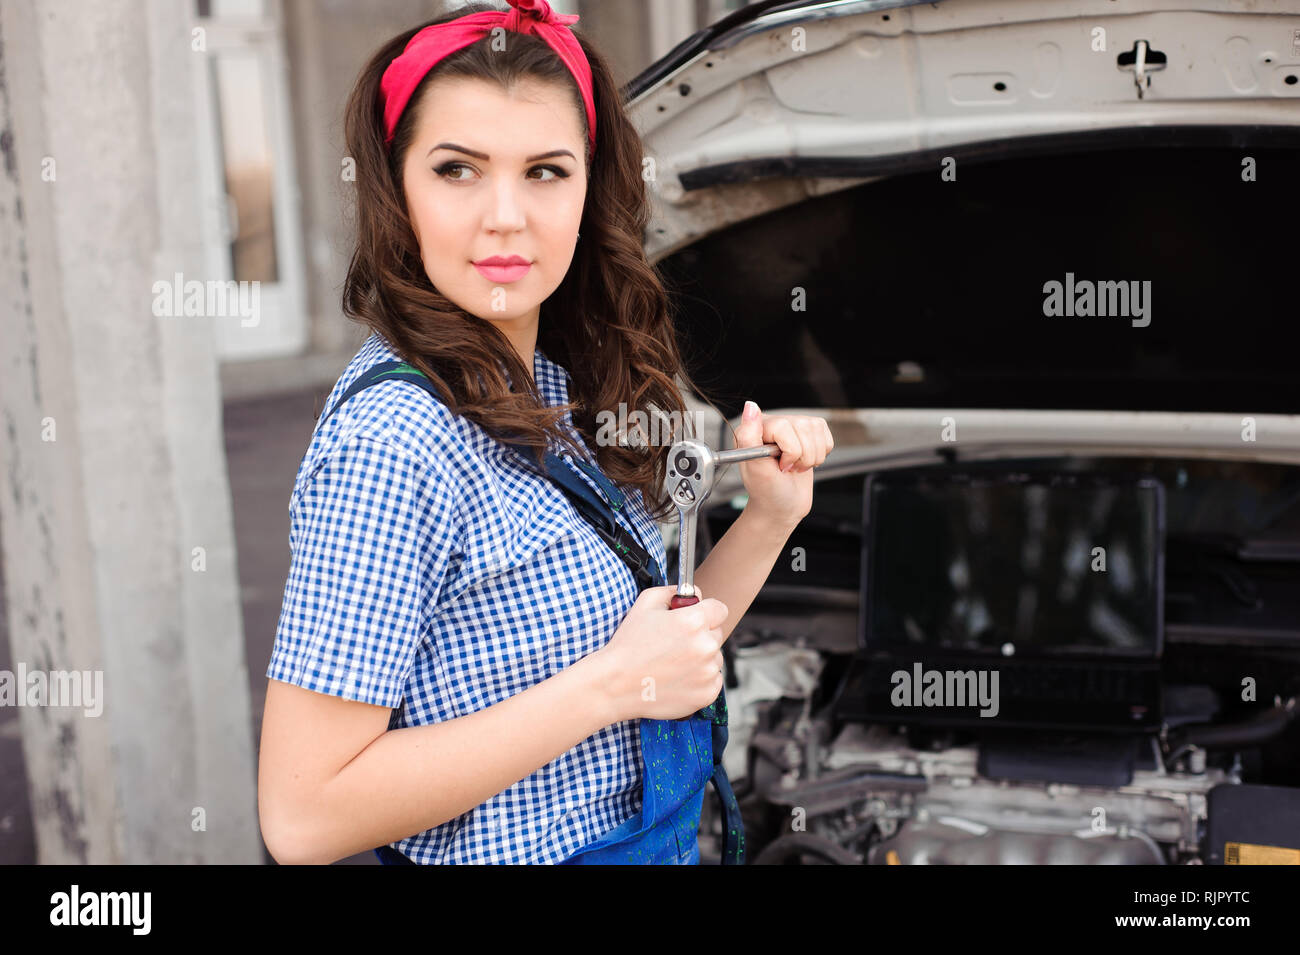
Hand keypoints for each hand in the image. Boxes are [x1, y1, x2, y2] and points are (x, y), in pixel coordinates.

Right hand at [593, 584, 728, 721]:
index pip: (720, 609)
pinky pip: (713, 680)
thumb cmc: (628, 643)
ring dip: (701, 658)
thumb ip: (673, 591)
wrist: (615, 685)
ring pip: (715, 658)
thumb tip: (694, 594)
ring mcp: (708, 672)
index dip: (707, 612)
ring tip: (672, 663)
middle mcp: (706, 646)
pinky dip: (700, 680)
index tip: (697, 619)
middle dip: (702, 635)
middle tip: (675, 643)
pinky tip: (676, 678)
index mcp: (694, 621)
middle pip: (717, 634)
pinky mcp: (707, 694)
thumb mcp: (645, 603)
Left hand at [733, 400, 832, 527]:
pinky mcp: (808, 433)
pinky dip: (821, 455)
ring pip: (817, 431)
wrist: (782, 506)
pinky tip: (804, 463)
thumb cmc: (766, 492)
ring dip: (811, 458)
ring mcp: (791, 426)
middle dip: (801, 457)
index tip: (780, 466)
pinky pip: (826, 437)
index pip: (784, 426)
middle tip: (786, 469)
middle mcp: (771, 422)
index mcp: (753, 428)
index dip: (789, 450)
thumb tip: (750, 406)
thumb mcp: (755, 468)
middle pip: (804, 428)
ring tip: (794, 467)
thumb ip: (749, 436)